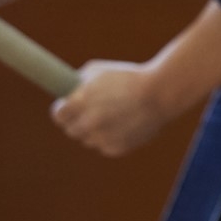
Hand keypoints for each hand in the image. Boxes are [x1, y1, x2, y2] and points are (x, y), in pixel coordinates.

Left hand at [52, 60, 181, 156]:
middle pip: (72, 129)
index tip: (68, 107)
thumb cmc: (131, 77)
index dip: (63, 110)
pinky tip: (127, 122)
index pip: (58, 114)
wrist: (162, 92)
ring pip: (90, 139)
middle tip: (92, 111)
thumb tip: (69, 92)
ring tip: (116, 114)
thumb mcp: (101, 71)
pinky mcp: (116, 149)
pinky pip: (108, 144)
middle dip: (79, 121)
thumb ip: (80, 84)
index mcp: (79, 103)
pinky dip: (114, 136)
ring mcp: (101, 138)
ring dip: (97, 130)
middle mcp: (87, 124)